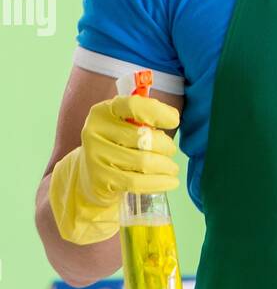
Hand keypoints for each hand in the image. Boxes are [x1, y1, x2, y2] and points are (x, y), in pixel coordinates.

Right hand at [49, 94, 180, 244]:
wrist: (91, 174)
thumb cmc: (116, 144)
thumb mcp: (124, 124)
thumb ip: (145, 117)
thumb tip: (172, 118)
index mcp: (102, 111)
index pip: (133, 106)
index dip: (157, 112)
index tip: (175, 120)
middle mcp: (94, 131)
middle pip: (142, 137)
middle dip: (165, 146)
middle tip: (171, 151)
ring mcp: (95, 157)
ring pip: (143, 161)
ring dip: (166, 166)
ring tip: (172, 168)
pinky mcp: (101, 180)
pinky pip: (137, 182)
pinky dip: (159, 182)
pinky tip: (171, 182)